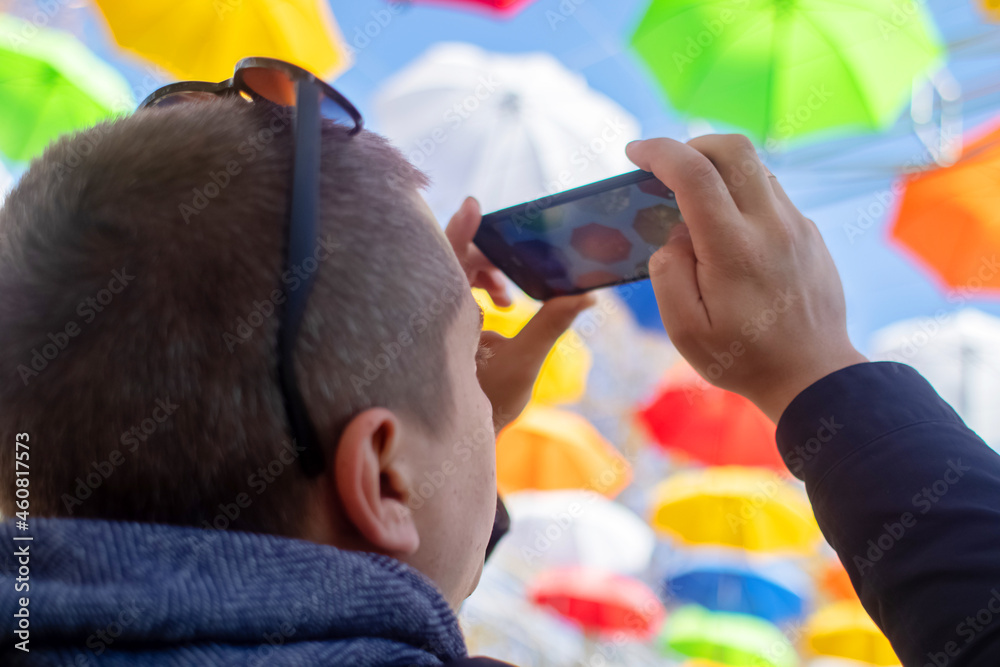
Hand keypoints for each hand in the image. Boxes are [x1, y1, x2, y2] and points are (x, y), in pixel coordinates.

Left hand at [445, 197, 594, 430]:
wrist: (455, 441)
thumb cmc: (484, 407)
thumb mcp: (524, 364)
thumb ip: (552, 324)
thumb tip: (588, 297)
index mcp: (443, 316)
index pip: (447, 258)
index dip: (461, 227)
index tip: (475, 203)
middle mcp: (426, 310)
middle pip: (450, 260)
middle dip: (486, 260)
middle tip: (512, 283)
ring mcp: (424, 316)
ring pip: (449, 274)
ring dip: (483, 276)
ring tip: (510, 299)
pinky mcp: (428, 324)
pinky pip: (447, 289)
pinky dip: (474, 290)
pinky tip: (500, 308)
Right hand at [626, 135, 866, 421]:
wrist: (813, 376)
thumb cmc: (742, 358)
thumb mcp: (685, 330)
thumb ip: (668, 273)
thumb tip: (676, 236)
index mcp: (733, 248)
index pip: (694, 173)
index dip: (658, 152)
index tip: (635, 152)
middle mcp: (770, 225)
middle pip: (733, 149)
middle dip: (692, 144)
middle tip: (667, 168)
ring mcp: (796, 226)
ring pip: (755, 168)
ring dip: (719, 170)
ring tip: (695, 204)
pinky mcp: (808, 234)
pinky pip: (771, 194)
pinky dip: (741, 195)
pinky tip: (728, 232)